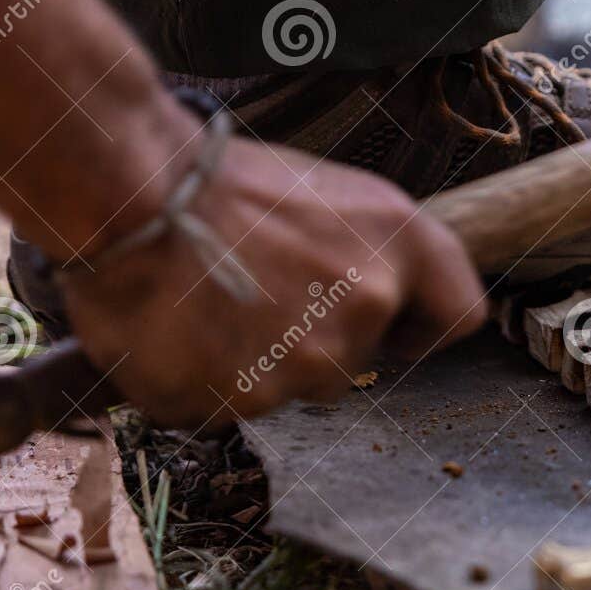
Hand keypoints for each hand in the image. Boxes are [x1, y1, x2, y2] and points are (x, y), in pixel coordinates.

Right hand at [60, 139, 487, 428]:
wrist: (130, 193)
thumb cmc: (224, 182)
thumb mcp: (334, 195)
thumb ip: (374, 254)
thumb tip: (383, 299)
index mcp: (399, 245)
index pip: (459, 316)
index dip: (421, 326)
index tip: (388, 322)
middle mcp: (367, 308)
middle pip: (356, 361)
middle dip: (314, 340)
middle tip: (257, 292)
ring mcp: (305, 363)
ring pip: (289, 387)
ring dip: (255, 363)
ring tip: (210, 304)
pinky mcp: (239, 401)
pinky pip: (224, 407)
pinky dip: (201, 382)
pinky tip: (179, 332)